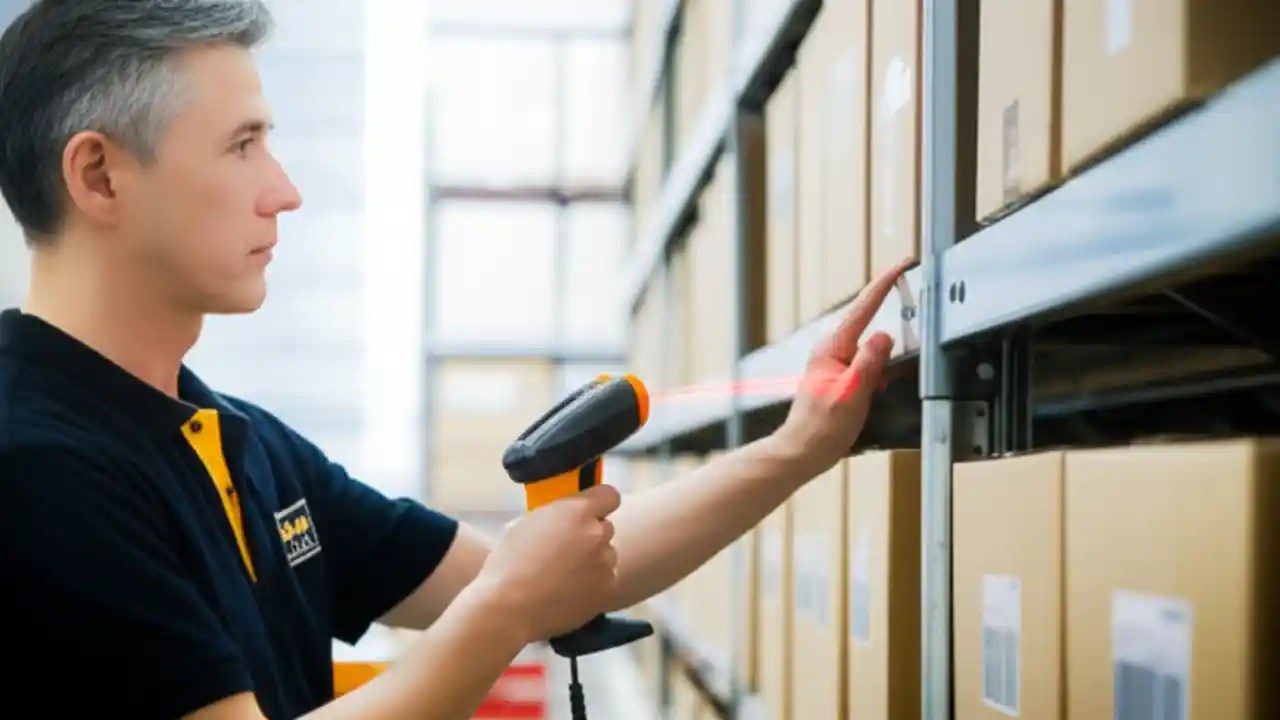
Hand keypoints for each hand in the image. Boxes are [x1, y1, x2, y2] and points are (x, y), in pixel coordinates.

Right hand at [471, 484, 620, 643]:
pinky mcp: (607, 590)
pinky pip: (606, 581)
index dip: (600, 503)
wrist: (510, 608)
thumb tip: (564, 519)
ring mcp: (605, 563)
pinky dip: (593, 585)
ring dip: (593, 561)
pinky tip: (569, 592)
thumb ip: (555, 516)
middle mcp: (597, 534)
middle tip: (568, 550)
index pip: (609, 495)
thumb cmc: (509, 564)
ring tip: (564, 576)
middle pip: (606, 528)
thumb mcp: (526, 523)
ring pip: (606, 556)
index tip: (590, 511)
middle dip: (591, 536)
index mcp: (577, 511)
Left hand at [772, 258, 912, 473]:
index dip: (885, 284)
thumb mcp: (852, 393)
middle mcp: (831, 350)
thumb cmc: (822, 428)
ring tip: (884, 373)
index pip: (864, 307)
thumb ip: (870, 362)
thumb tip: (885, 335)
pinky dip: (878, 370)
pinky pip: (866, 363)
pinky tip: (878, 388)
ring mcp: (834, 362)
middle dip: (888, 309)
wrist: (802, 451)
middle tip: (907, 293)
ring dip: (883, 355)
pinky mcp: (839, 376)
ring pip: (869, 345)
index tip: (902, 265)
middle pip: (867, 319)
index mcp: (832, 348)